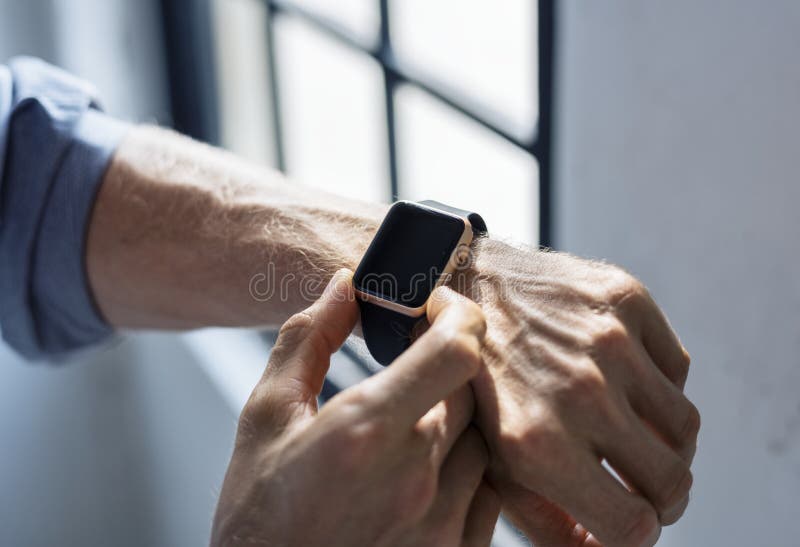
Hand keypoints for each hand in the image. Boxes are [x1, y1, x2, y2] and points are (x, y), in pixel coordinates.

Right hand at [211, 269, 499, 546]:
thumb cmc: (258, 519)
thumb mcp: (265, 417)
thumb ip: (309, 340)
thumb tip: (345, 286)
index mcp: (366, 429)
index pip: (458, 351)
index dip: (460, 315)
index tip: (440, 306)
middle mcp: (416, 474)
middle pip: (472, 390)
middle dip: (445, 369)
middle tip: (410, 372)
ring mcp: (443, 521)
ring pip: (482, 440)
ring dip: (454, 423)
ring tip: (404, 435)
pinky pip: (488, 492)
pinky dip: (464, 472)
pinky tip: (417, 479)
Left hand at [461, 240, 699, 546]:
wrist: (458, 281)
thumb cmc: (471, 379)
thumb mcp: (487, 460)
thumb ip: (545, 520)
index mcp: (538, 443)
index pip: (634, 525)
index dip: (637, 531)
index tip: (628, 518)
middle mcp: (582, 393)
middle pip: (673, 480)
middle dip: (663, 497)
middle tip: (643, 486)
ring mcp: (609, 341)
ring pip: (685, 426)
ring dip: (667, 443)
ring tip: (635, 435)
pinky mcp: (626, 299)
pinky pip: (677, 369)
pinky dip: (660, 387)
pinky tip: (625, 384)